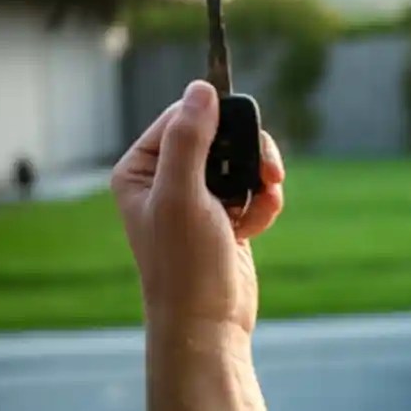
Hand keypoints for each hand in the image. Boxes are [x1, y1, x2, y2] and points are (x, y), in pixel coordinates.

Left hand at [113, 81, 284, 333]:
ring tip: (262, 206)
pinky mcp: (225, 216)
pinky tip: (257, 226)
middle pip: (220, 134)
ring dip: (260, 182)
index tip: (248, 143)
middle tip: (270, 174)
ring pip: (243, 161)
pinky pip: (254, 190)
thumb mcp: (184, 196)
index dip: (220, 122)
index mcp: (140, 168)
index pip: (184, 116)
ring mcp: (197, 198)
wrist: (208, 322)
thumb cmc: (186, 265)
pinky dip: (264, 204)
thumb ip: (190, 140)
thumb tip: (203, 88)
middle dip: (249, 154)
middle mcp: (165, 178)